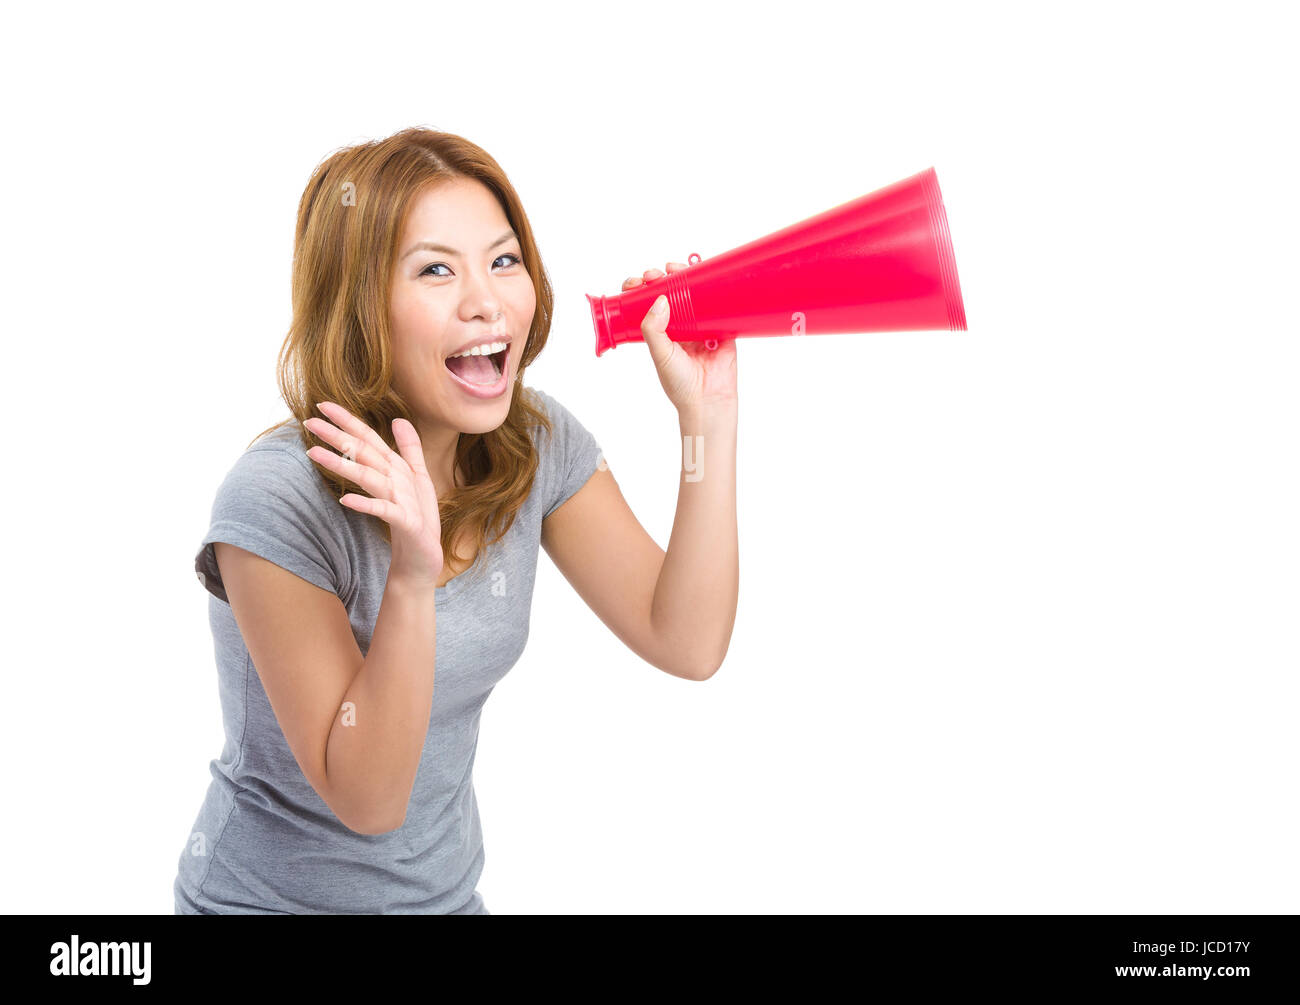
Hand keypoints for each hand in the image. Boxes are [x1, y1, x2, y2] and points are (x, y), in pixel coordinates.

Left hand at [304, 402, 444, 586]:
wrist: (423, 558)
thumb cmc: (418, 516)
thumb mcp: (417, 479)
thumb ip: (410, 448)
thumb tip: (400, 419)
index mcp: (398, 467)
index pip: (369, 437)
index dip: (348, 420)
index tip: (321, 405)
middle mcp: (400, 478)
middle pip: (365, 452)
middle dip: (337, 435)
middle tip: (310, 422)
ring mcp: (403, 500)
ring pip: (369, 477)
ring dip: (342, 464)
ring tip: (314, 454)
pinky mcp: (407, 522)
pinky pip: (384, 511)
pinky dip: (366, 504)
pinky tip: (346, 500)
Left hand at [623, 261, 737, 411]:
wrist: (709, 400)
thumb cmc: (681, 384)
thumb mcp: (659, 354)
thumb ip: (654, 328)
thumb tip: (659, 299)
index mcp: (661, 333)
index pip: (646, 305)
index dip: (640, 291)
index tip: (637, 283)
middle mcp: (680, 326)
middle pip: (669, 293)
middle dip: (660, 279)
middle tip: (656, 275)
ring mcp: (701, 325)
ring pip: (692, 294)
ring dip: (684, 278)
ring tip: (675, 270)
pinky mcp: (721, 327)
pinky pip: (718, 304)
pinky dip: (712, 288)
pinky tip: (704, 276)